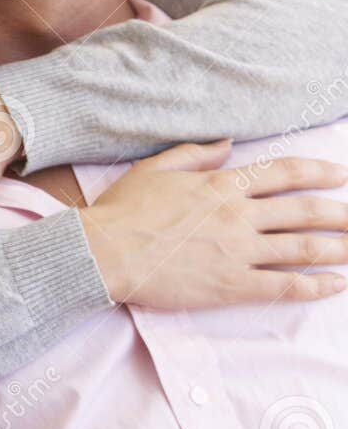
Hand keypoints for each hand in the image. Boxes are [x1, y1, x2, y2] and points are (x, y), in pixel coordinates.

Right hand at [82, 141, 347, 307]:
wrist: (104, 253)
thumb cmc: (123, 211)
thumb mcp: (155, 169)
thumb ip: (194, 153)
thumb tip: (227, 142)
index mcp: (220, 185)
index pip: (283, 173)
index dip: (318, 171)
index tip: (341, 173)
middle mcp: (238, 215)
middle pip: (305, 211)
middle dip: (342, 213)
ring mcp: (238, 252)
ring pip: (304, 248)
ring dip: (339, 248)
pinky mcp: (232, 285)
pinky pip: (285, 286)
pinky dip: (317, 286)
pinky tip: (337, 285)